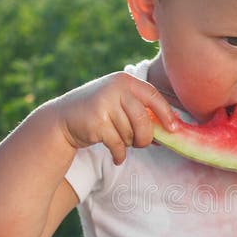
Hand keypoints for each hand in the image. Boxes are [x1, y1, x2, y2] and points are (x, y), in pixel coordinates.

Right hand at [52, 71, 177, 164]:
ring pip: (130, 134)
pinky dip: (119, 154)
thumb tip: (171, 130)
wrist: (62, 119)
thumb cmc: (99, 113)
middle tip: (140, 144)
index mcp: (124, 81)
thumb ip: (141, 111)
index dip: (166, 114)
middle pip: (143, 120)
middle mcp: (115, 89)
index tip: (173, 129)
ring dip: (127, 144)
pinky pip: (118, 145)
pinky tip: (116, 156)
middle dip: (145, 138)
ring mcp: (104, 104)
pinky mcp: (96, 122)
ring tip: (117, 140)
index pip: (152, 96)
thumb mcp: (119, 103)